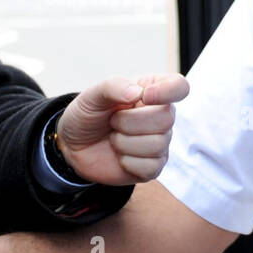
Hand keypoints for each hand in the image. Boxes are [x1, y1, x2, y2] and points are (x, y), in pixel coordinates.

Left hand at [56, 73, 189, 185]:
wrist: (73, 145)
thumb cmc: (88, 115)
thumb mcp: (93, 95)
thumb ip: (113, 86)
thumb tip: (137, 93)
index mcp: (152, 90)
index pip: (179, 87)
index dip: (167, 92)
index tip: (144, 96)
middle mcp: (161, 115)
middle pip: (166, 118)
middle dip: (129, 121)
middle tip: (113, 121)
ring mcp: (160, 142)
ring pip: (157, 144)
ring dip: (124, 142)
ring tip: (114, 138)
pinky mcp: (153, 167)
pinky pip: (151, 167)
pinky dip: (128, 162)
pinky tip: (120, 156)